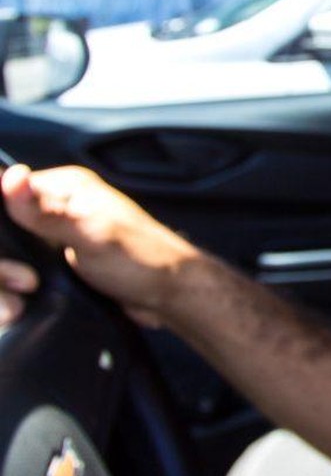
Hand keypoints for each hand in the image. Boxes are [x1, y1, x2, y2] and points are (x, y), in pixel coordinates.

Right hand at [0, 164, 199, 326]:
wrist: (170, 295)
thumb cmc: (142, 260)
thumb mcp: (90, 233)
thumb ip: (47, 211)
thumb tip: (12, 178)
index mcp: (67, 185)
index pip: (5, 194)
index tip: (5, 257)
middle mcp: (60, 205)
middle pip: (7, 227)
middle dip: (6, 262)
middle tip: (27, 281)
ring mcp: (59, 234)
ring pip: (13, 252)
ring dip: (10, 276)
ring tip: (28, 289)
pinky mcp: (61, 260)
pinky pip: (26, 268)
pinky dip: (20, 284)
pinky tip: (24, 297)